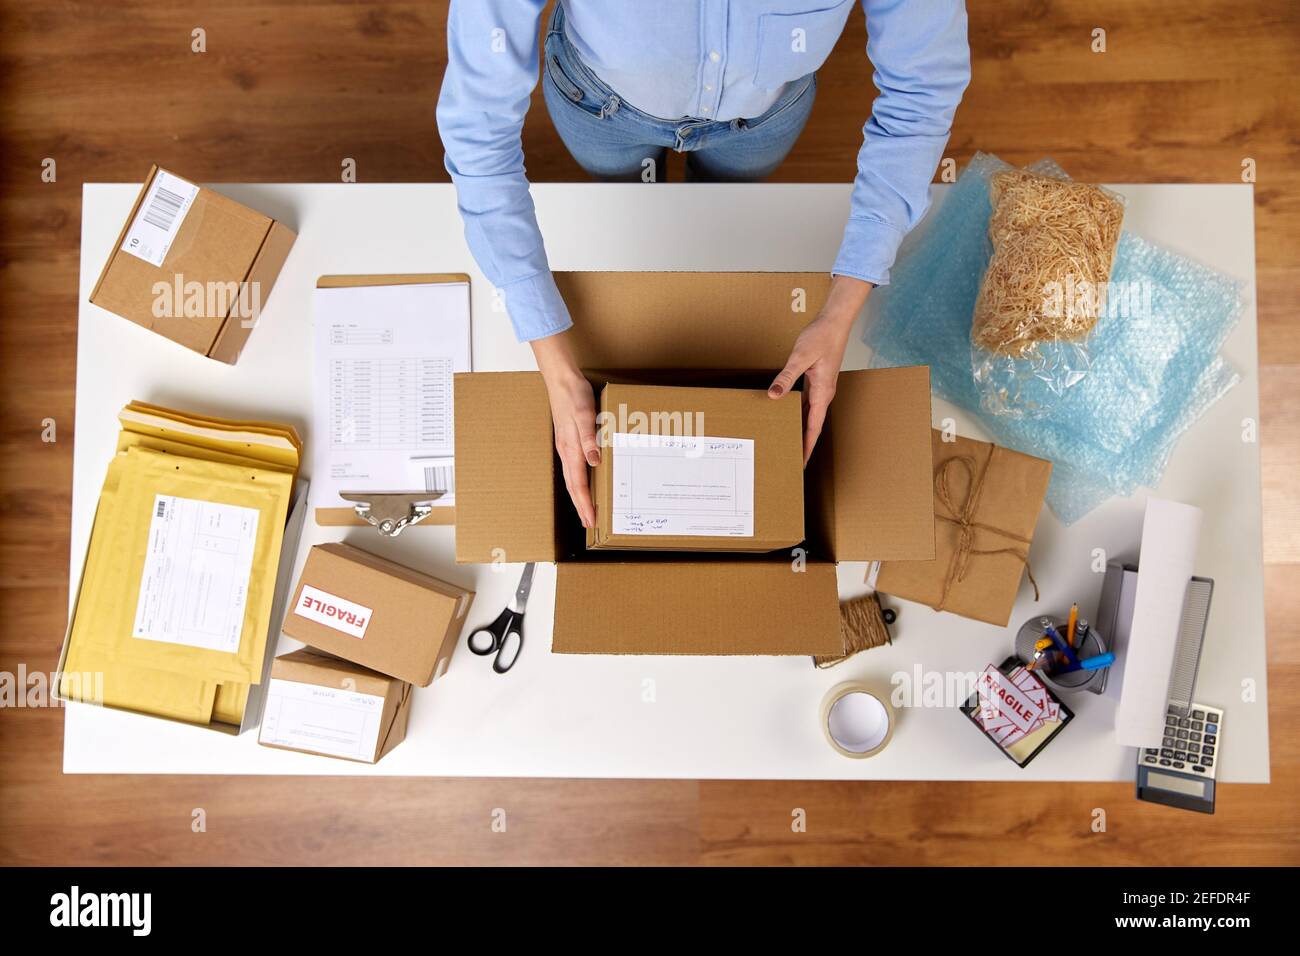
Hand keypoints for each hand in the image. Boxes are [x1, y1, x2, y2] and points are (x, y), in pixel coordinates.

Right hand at [532, 331, 597, 527]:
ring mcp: (566, 446)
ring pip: (573, 478)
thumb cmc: (573, 395)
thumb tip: (594, 461)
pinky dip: (579, 481)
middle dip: (581, 506)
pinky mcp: (569, 440)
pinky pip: (574, 467)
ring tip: (587, 509)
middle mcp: (567, 451)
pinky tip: (585, 481)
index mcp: (570, 449)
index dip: (585, 504)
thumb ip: (588, 438)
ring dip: (580, 496)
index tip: (591, 520)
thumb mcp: (585, 414)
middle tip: (589, 523)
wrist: (561, 379)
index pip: (579, 484)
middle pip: (574, 486)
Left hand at [768, 275, 871, 463]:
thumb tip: (774, 395)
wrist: (834, 322)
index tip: (802, 462)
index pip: (814, 427)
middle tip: (791, 459)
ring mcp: (821, 387)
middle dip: (803, 443)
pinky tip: (787, 415)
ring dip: (800, 428)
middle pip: (812, 425)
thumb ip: (787, 377)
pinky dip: (797, 412)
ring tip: (788, 442)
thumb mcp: (801, 357)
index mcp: (823, 393)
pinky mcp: (816, 379)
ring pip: (809, 415)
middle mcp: (824, 394)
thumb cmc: (821, 337)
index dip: (807, 446)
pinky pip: (806, 403)